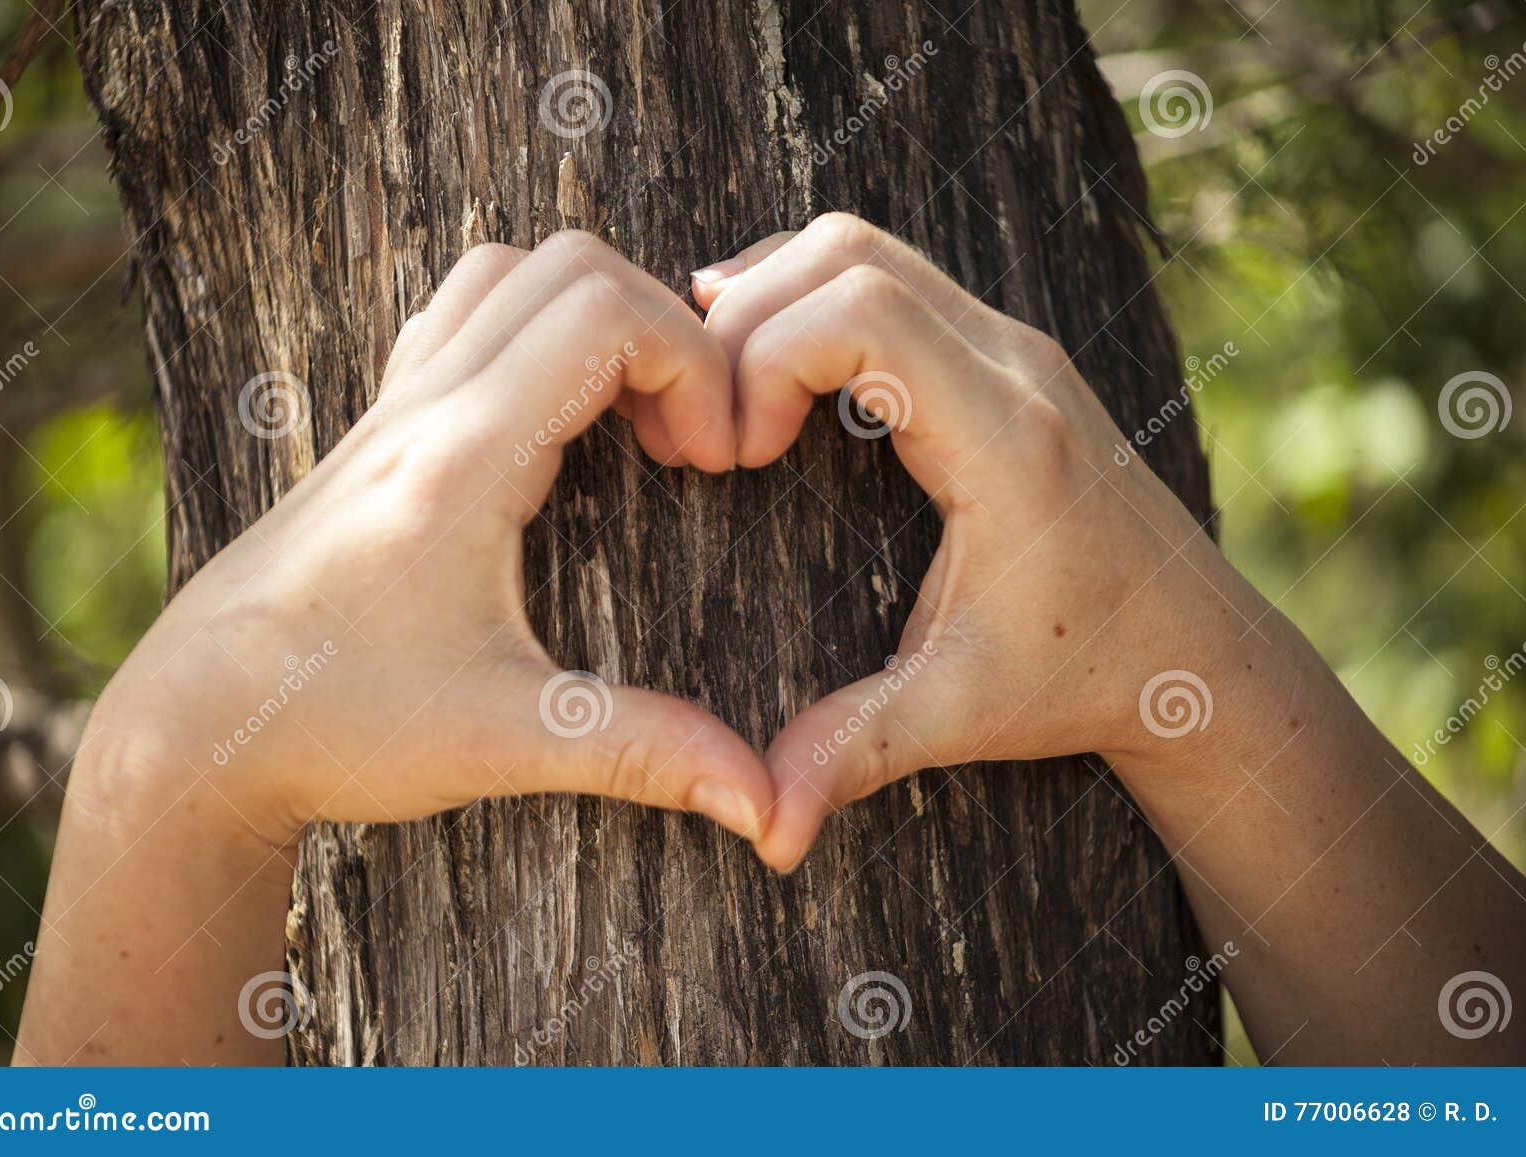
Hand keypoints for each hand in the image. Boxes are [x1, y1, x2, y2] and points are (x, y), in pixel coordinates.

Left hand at [94, 232, 771, 846]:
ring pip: (507, 274)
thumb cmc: (334, 726)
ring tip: (634, 425)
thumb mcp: (504, 741)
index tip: (716, 460)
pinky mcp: (373, 432)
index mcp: (462, 457)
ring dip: (595, 318)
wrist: (192, 727)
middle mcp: (422, 406)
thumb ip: (644, 753)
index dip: (695, 362)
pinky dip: (534, 332)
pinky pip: (461, 317)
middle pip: (568, 265)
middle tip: (689, 442)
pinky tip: (557, 430)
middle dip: (665, 329)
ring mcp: (389, 409)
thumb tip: (765, 805)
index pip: (603, 311)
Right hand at [693, 214, 1268, 869]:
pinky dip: (815, 298)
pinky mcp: (1006, 355)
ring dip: (777, 293)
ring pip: (869, 247)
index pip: (859, 311)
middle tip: (708, 417)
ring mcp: (1016, 347)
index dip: (762, 358)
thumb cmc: (1089, 674)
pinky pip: (893, 276)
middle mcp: (1016, 364)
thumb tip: (766, 828)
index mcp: (1005, 437)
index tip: (736, 455)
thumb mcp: (964, 714)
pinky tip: (775, 366)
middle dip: (747, 315)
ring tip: (721, 381)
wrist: (1198, 650)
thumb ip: (857, 752)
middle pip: (849, 252)